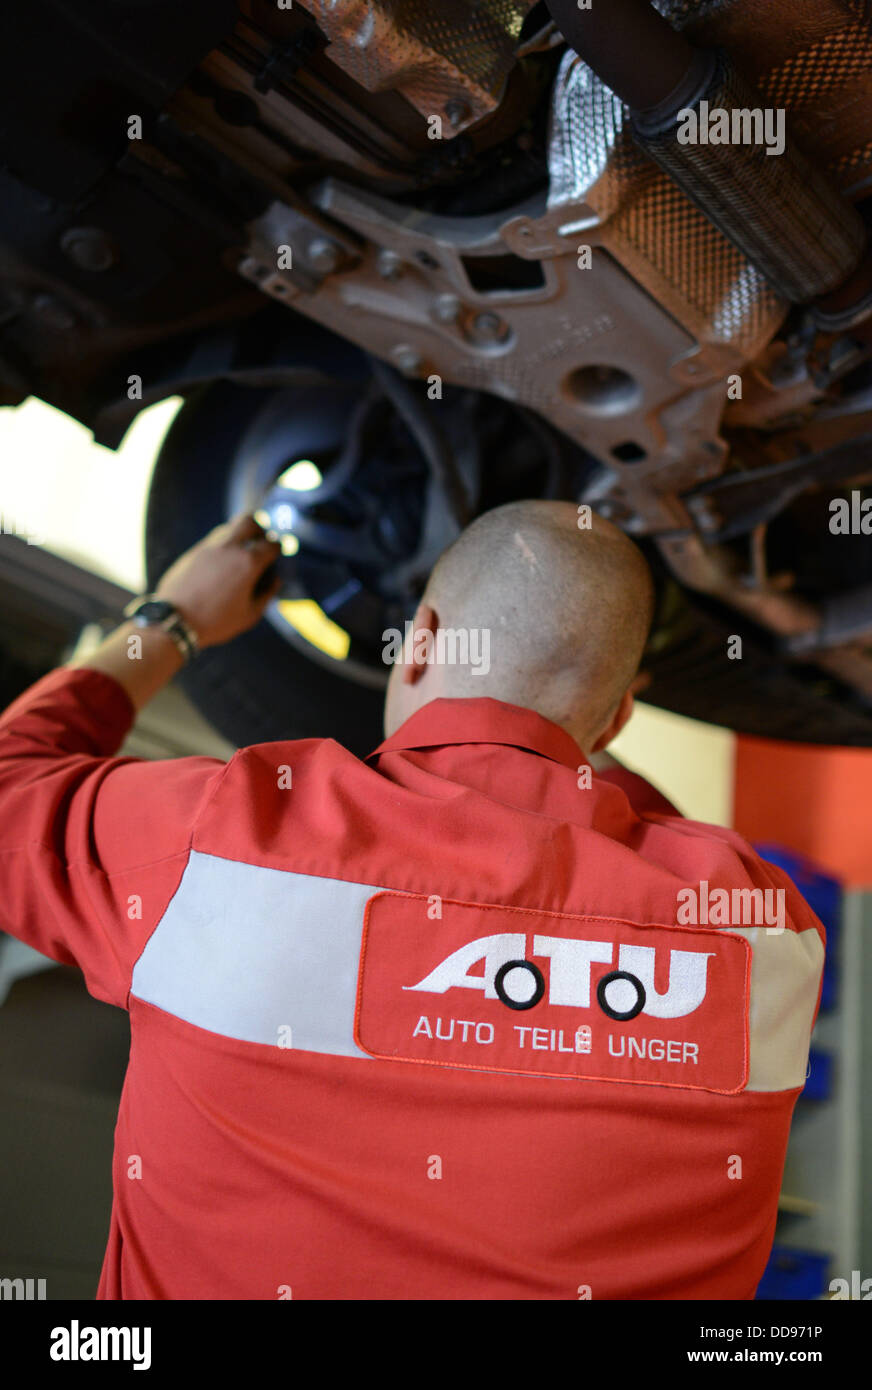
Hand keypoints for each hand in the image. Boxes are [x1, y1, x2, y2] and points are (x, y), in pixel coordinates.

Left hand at [154, 513, 282, 648]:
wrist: (175, 621)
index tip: (277, 556)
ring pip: (228, 527)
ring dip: (238, 536)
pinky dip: (222, 546)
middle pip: (250, 520)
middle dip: (259, 528)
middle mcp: (229, 548)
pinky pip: (212, 540)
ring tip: (239, 555)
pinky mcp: (193, 552)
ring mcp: (208, 547)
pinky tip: (221, 565)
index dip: (279, 549)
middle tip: (260, 542)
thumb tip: (275, 580)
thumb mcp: (250, 615)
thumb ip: (267, 594)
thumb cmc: (216, 621)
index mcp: (248, 563)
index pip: (272, 544)